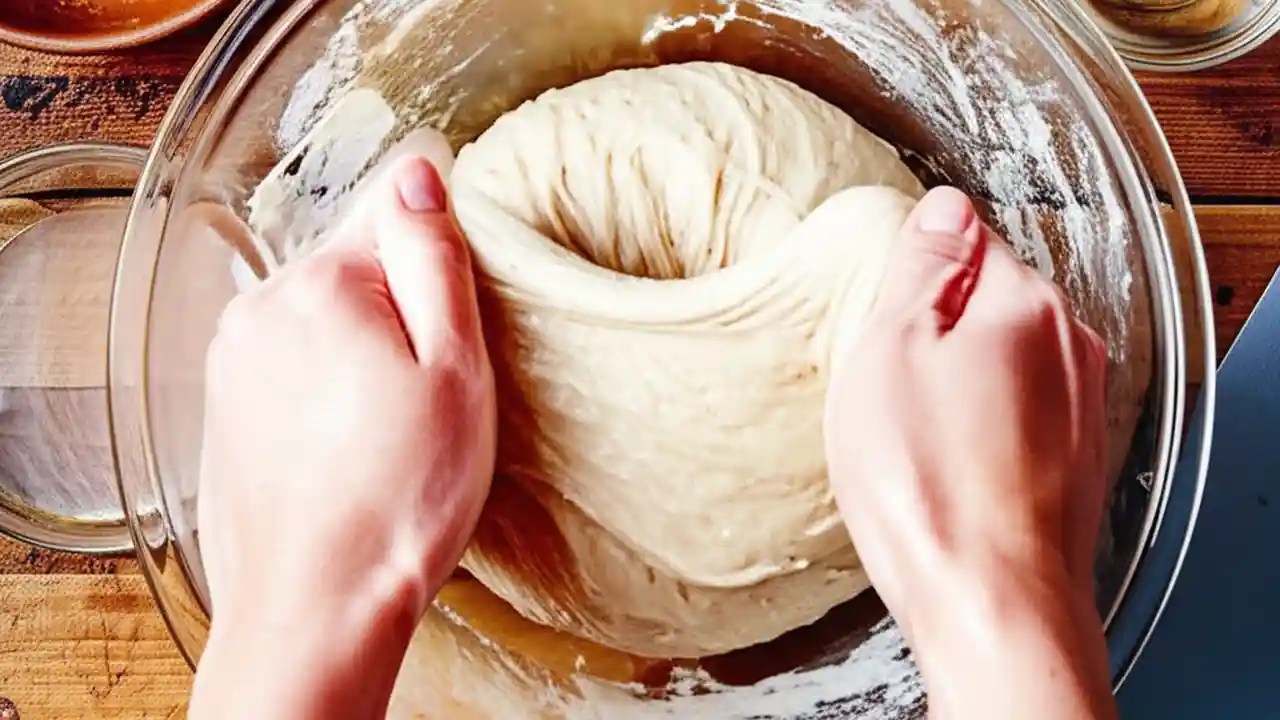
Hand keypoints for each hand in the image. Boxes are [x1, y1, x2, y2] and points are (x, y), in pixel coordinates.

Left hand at [190, 152, 495, 719]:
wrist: (316, 606)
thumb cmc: (398, 498)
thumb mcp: (454, 370)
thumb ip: (433, 259)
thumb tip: (419, 172)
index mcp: (321, 284)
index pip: (392, 211)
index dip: (438, 263)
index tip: (452, 324)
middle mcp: (261, 307)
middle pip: (355, 267)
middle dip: (399, 311)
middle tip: (430, 393)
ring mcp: (234, 358)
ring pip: (324, 317)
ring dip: (362, 351)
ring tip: (391, 428)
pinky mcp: (225, 403)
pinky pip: (293, 362)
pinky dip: (327, 388)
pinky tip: (352, 447)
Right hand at [825, 187, 1113, 718]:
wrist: (991, 602)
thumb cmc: (928, 483)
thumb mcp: (891, 350)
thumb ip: (922, 266)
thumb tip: (942, 206)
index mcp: (1025, 304)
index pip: (967, 241)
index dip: (913, 278)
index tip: (882, 320)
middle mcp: (1070, 344)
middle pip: (987, 303)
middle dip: (937, 332)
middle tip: (887, 388)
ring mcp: (1080, 406)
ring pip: (1003, 362)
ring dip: (959, 384)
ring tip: (915, 437)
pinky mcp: (1076, 459)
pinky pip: (1016, 415)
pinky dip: (982, 429)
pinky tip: (948, 468)